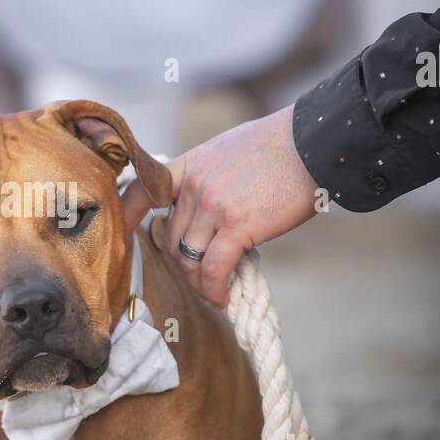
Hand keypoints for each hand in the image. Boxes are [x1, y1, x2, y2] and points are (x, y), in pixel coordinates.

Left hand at [123, 105, 320, 307]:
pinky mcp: (237, 226)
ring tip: (212, 292)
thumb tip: (211, 209)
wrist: (313, 141)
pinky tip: (221, 298)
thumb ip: (212, 176)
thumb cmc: (283, 146)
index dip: (131, 215)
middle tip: (199, 278)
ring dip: (198, 281)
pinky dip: (214, 289)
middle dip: (182, 263)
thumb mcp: (231, 149)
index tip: (126, 234)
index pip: (145, 189)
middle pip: (172, 238)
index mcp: (192, 164)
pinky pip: (213, 268)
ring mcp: (213, 206)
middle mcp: (195, 185)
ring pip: (188, 258)